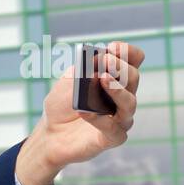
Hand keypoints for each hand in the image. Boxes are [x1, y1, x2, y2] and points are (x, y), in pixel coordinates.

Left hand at [16, 40, 144, 184]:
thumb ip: (79, 72)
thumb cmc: (62, 106)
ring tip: (103, 79)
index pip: (133, 61)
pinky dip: (99, 119)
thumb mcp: (66, 84)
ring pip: (129, 103)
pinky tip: (84, 111)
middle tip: (106, 60)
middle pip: (133, 78)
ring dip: (117, 90)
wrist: (50, 134)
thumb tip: (92, 62)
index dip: (127, 53)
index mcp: (116, 79)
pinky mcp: (112, 138)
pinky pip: (113, 129)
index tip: (113, 47)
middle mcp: (123, 97)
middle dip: (121, 67)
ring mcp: (120, 118)